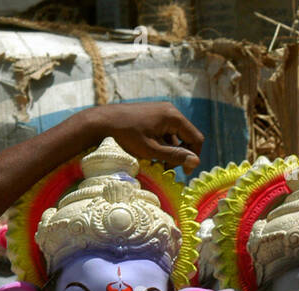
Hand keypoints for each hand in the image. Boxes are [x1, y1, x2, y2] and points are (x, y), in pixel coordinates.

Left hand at [85, 102, 203, 173]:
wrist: (102, 121)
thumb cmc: (126, 135)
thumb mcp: (151, 150)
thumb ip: (174, 156)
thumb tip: (196, 162)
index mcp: (173, 116)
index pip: (196, 138)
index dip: (193, 157)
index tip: (183, 172)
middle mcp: (170, 111)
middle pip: (186, 137)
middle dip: (179, 155)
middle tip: (166, 169)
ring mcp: (161, 111)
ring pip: (175, 136)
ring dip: (169, 152)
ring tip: (155, 163)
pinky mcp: (153, 115)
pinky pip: (165, 132)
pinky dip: (161, 144)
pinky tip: (149, 153)